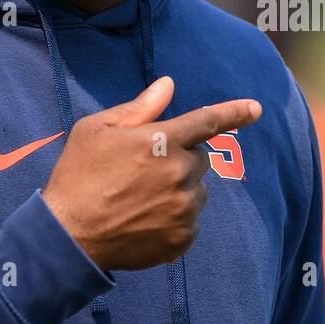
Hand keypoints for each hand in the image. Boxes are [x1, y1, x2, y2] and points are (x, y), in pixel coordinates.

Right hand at [40, 76, 261, 270]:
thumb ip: (140, 108)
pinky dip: (174, 219)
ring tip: (139, 199)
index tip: (256, 109)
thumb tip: (168, 85)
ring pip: (196, 191)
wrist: (68, 236)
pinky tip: (143, 220)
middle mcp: (179, 174)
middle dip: (180, 159)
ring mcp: (183, 209)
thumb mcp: (97, 130)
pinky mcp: (182, 238)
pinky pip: (190, 221)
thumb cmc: (78, 175)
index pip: (207, 121)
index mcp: (160, 141)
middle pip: (199, 159)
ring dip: (178, 190)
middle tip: (144, 171)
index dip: (234, 112)